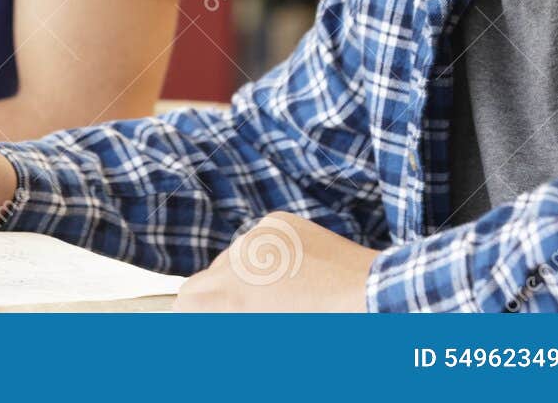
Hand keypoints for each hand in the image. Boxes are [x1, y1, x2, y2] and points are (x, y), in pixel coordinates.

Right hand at [175, 212, 376, 311]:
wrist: (371, 295)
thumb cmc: (324, 330)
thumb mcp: (266, 336)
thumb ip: (231, 325)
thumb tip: (215, 321)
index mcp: (233, 297)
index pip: (186, 302)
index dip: (196, 317)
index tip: (210, 324)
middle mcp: (238, 259)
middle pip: (204, 279)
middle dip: (218, 300)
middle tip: (247, 316)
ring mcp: (257, 234)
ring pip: (230, 259)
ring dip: (242, 277)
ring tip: (278, 295)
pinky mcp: (278, 220)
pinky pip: (256, 240)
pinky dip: (264, 255)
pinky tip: (292, 271)